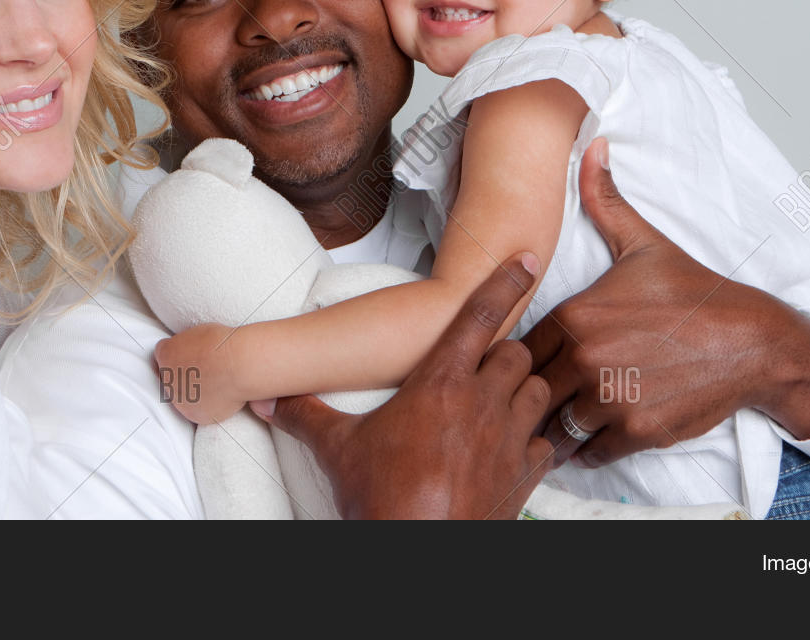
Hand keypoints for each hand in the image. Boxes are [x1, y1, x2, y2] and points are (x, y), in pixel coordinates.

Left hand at [153, 323, 247, 424]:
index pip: (163, 354)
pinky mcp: (195, 415)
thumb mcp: (199, 333)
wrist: (238, 366)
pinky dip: (209, 404)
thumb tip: (192, 351)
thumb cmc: (223, 345)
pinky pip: (200, 410)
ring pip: (184, 396)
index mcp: (165, 354)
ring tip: (214, 382)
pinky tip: (220, 393)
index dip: (177, 354)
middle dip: (183, 375)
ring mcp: (180, 400)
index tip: (188, 355)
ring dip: (194, 391)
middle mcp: (166, 379)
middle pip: (170, 377)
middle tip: (203, 369)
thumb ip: (187, 344)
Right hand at [260, 257, 554, 518]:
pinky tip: (513, 446)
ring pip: (537, 391)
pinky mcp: (523, 476)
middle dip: (504, 353)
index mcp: (440, 383)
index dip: (505, 281)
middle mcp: (482, 402)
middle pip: (515, 352)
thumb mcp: (337, 450)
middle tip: (486, 365)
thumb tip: (264, 399)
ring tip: (502, 399)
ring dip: (523, 390)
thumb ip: (304, 415)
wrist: (418, 551)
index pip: (480, 315)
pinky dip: (534, 439)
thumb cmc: (381, 499)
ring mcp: (508, 439)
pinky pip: (544, 442)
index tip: (525, 258)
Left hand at [525, 137, 809, 469]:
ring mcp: (611, 399)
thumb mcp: (644, 242)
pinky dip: (586, 448)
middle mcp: (586, 358)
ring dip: (553, 426)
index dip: (516, 359)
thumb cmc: (695, 293)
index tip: (522, 363)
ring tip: (556, 421)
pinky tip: (591, 435)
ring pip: (555, 425)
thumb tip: (591, 146)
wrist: (754, 342)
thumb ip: (605, 200)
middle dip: (528, 396)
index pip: (517, 348)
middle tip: (530, 398)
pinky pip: (589, 451)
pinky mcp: (637, 432)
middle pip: (529, 390)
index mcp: (575, 315)